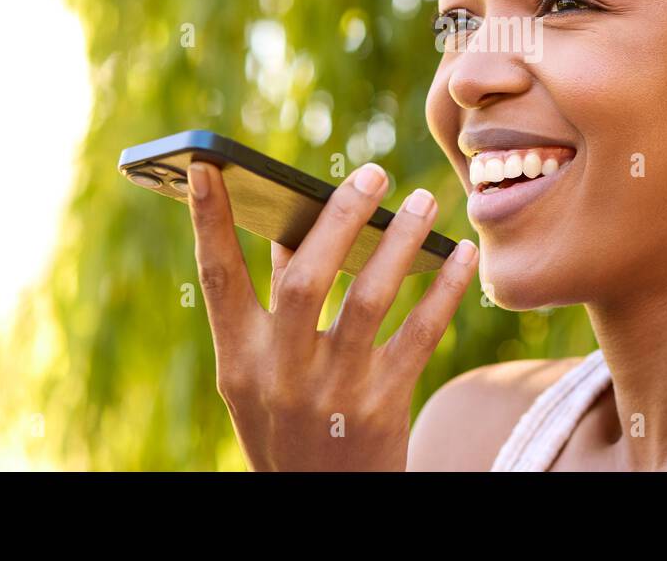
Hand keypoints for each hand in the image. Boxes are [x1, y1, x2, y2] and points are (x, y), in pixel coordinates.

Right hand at [185, 159, 478, 470]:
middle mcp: (280, 374)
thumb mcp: (262, 372)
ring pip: (369, 299)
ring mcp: (333, 393)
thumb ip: (274, 303)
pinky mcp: (383, 406)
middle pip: (305, 279)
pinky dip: (443, 289)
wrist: (324, 503)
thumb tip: (293, 224)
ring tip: (424, 201)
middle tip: (373, 172)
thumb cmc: (292, 420)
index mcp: (239, 359)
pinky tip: (458, 255)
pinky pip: (419, 334)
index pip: (218, 277)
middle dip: (339, 217)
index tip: (208, 164)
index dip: (209, 219)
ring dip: (401, 242)